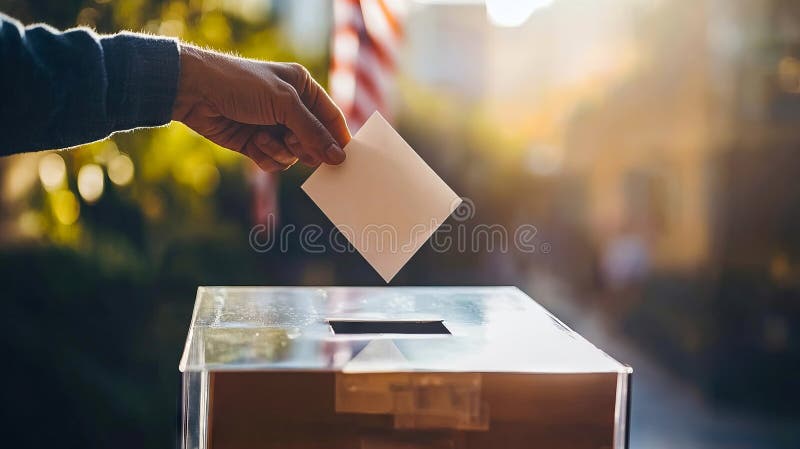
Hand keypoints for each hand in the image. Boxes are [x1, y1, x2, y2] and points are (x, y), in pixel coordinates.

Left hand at [172, 44, 349, 171]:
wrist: (196, 92)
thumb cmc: (242, 86)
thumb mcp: (284, 104)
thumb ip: (313, 132)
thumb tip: (339, 157)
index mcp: (303, 89)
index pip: (331, 118)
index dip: (337, 139)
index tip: (343, 160)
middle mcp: (291, 108)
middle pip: (315, 142)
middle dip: (303, 146)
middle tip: (292, 142)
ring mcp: (274, 127)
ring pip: (294, 156)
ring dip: (280, 151)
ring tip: (263, 138)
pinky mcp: (256, 143)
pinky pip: (274, 162)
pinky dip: (266, 157)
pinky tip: (253, 143)